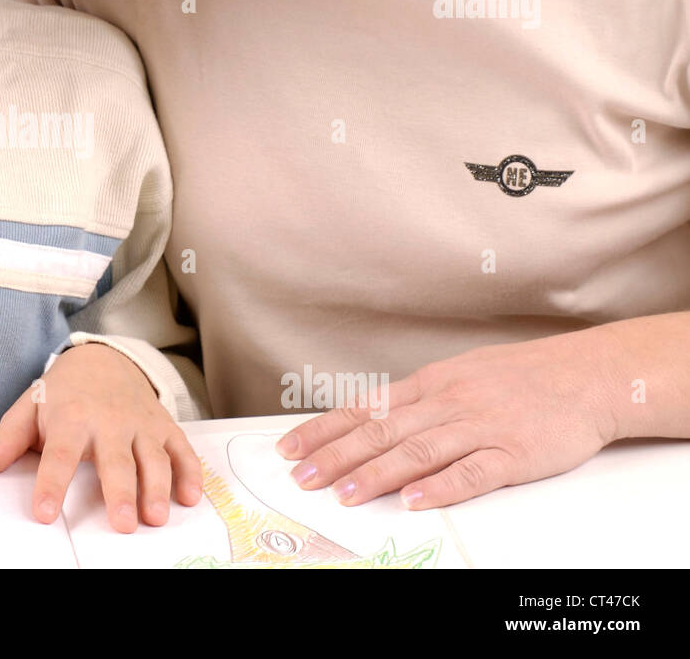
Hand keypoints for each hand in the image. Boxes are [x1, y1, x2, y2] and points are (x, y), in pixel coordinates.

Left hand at [0, 342, 201, 532]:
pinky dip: (190, 472)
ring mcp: (141, 424)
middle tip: (122, 525)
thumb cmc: (64, 392)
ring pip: (153, 458)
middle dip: (119, 492)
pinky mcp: (163, 426)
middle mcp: (110, 421)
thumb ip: (8, 438)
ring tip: (155, 518)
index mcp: (72, 418)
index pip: (59, 456)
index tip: (44, 514)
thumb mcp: (30, 407)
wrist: (104, 359)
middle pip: (115, 460)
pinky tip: (190, 497)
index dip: (52, 485)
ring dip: (157, 488)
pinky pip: (181, 449)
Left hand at [275, 328, 621, 508]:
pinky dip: (440, 486)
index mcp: (430, 384)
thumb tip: (371, 421)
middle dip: (337, 456)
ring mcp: (480, 426)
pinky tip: (414, 500)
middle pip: (382, 431)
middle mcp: (447, 402)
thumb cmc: (521, 378)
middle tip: (303, 477)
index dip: (324, 430)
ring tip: (345, 494)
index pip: (364, 408)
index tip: (289, 449)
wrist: (586, 375)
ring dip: (377, 474)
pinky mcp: (514, 452)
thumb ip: (418, 401)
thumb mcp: (459, 376)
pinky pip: (472, 471)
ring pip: (418, 451)